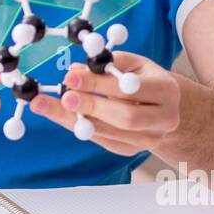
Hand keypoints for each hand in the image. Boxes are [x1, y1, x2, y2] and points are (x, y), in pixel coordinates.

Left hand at [31, 51, 180, 155]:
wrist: (162, 107)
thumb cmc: (143, 79)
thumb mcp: (132, 63)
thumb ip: (107, 64)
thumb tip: (75, 70)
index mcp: (167, 90)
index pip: (131, 88)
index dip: (99, 83)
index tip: (71, 76)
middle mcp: (164, 119)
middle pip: (126, 117)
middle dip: (92, 106)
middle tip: (64, 96)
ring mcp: (149, 139)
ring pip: (109, 133)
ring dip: (75, 119)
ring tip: (47, 105)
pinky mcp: (130, 150)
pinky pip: (101, 140)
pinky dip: (78, 126)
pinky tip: (58, 114)